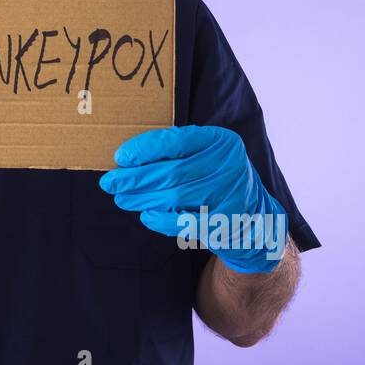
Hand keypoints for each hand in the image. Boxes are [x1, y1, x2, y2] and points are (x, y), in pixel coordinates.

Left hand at [99, 125, 287, 273]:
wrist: (255, 218)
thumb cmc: (217, 181)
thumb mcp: (206, 157)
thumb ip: (177, 153)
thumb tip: (127, 159)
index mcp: (221, 141)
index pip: (176, 141)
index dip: (144, 149)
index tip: (120, 158)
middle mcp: (229, 165)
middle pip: (171, 172)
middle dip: (134, 178)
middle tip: (110, 183)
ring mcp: (229, 195)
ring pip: (174, 197)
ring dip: (142, 199)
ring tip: (122, 199)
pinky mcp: (225, 223)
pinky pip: (185, 222)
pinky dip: (161, 219)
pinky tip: (146, 215)